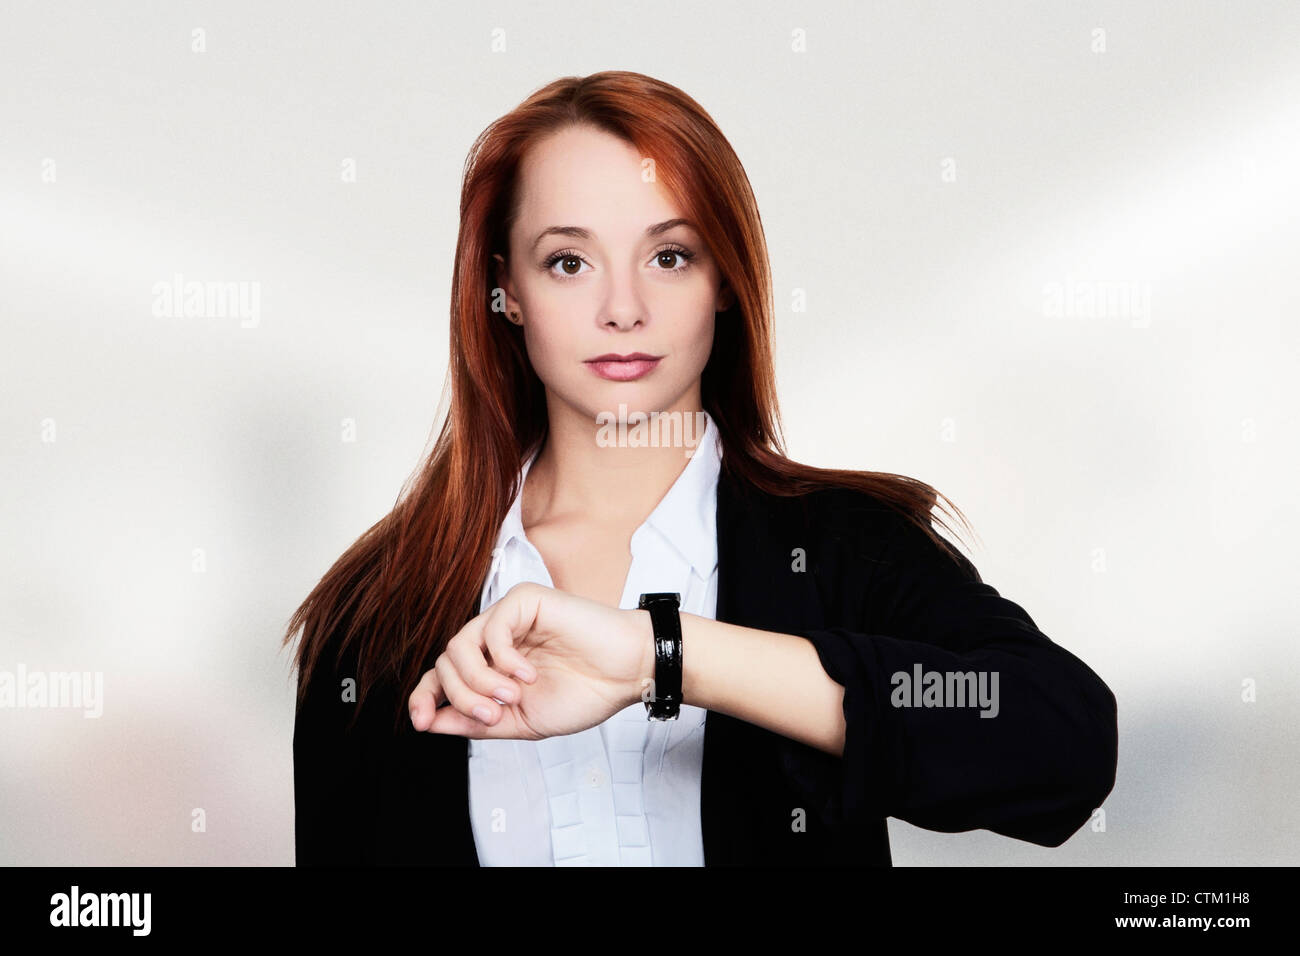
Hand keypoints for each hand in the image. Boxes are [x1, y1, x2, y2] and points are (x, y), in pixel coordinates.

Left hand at [407, 582, 653, 739]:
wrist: (626, 674)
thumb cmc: (585, 692)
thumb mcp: (521, 721)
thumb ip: (476, 721)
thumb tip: (430, 722)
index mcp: (491, 666)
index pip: (442, 676)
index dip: (424, 697)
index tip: (422, 721)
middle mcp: (494, 639)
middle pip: (445, 664)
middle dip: (461, 697)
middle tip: (494, 716)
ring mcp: (507, 617)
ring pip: (459, 646)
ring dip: (479, 680)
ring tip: (512, 697)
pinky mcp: (524, 601)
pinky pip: (491, 628)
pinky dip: (504, 658)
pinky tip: (529, 674)